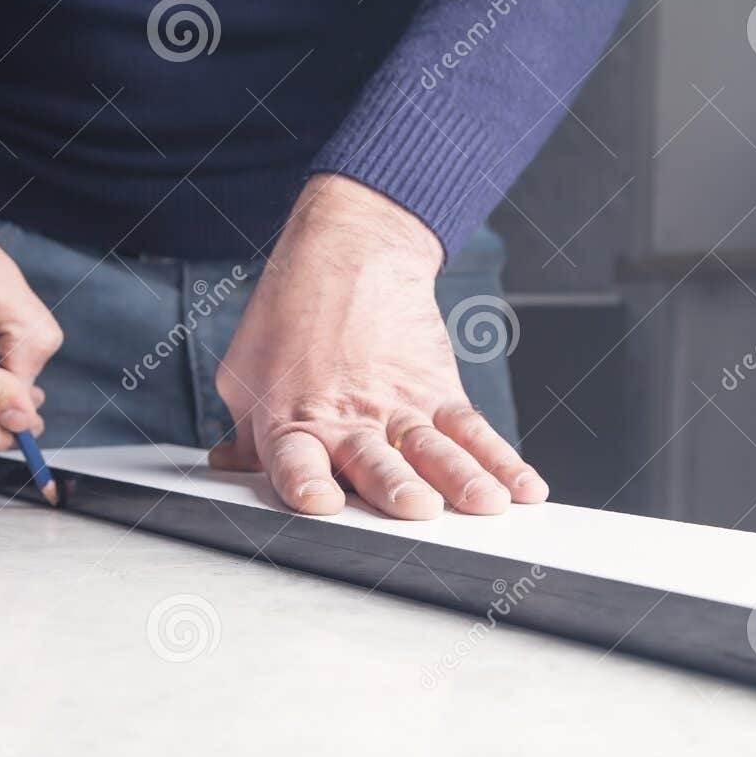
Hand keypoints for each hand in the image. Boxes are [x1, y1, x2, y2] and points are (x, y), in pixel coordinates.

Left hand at [210, 174, 547, 518]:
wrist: (351, 250)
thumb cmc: (291, 313)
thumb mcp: (244, 373)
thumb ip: (246, 432)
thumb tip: (231, 469)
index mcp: (292, 420)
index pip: (296, 462)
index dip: (306, 485)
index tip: (320, 504)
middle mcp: (348, 418)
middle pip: (375, 460)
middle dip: (397, 486)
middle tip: (417, 507)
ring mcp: (398, 406)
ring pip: (434, 450)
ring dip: (461, 478)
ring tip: (483, 501)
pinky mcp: (437, 391)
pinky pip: (473, 430)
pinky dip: (502, 460)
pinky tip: (524, 487)